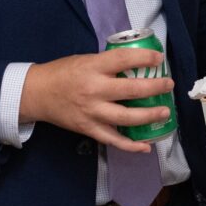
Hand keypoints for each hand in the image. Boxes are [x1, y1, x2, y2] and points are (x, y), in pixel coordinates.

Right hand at [20, 48, 172, 153]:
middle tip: (168, 85)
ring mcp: (92, 112)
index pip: (123, 60)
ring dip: (149, 116)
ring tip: (164, 112)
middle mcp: (94, 90)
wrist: (37, 94)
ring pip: (126, 118)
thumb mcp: (86, 59)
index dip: (145, 58)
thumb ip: (109, 63)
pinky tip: (146, 146)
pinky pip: (113, 140)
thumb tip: (138, 63)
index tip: (159, 59)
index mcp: (93, 68)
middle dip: (155, 88)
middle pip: (131, 91)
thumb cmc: (63, 73)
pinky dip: (130, 146)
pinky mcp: (89, 129)